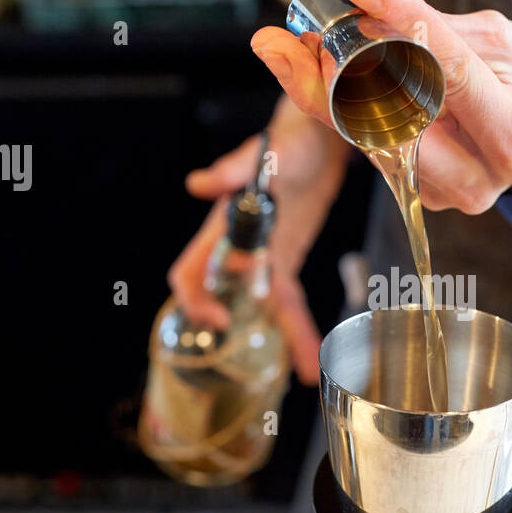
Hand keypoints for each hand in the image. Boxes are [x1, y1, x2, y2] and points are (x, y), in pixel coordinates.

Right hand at [168, 96, 349, 384]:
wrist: (320, 138)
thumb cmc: (285, 140)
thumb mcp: (263, 154)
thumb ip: (232, 171)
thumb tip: (197, 184)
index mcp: (222, 227)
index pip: (192, 271)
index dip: (196, 298)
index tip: (217, 318)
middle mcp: (237, 248)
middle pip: (227, 299)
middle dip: (238, 331)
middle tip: (255, 361)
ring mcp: (262, 258)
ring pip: (263, 308)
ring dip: (281, 339)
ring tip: (304, 373)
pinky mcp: (286, 261)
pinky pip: (289, 301)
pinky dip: (300, 328)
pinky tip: (312, 355)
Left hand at [249, 0, 511, 213]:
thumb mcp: (503, 42)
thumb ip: (440, 30)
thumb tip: (367, 11)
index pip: (453, 76)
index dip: (407, 28)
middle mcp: (479, 180)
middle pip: (395, 128)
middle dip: (336, 82)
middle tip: (289, 40)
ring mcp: (444, 194)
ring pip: (369, 143)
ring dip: (318, 95)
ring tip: (280, 48)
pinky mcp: (416, 192)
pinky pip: (367, 147)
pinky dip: (333, 108)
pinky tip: (303, 70)